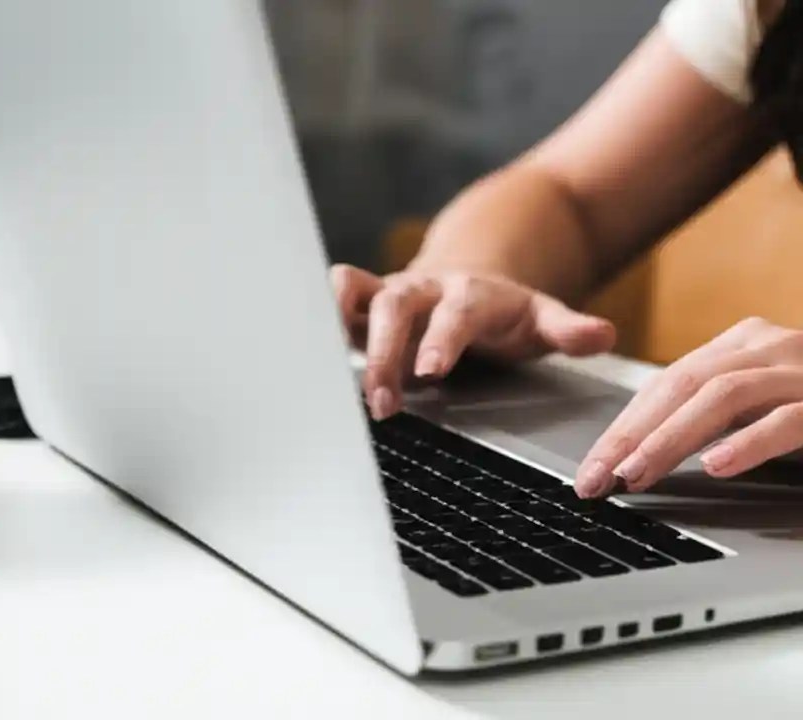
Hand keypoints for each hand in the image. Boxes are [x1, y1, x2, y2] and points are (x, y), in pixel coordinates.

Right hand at [330, 264, 616, 418]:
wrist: (469, 279)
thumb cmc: (504, 314)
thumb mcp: (540, 321)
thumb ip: (566, 329)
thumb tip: (600, 334)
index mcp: (471, 294)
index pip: (457, 312)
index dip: (441, 338)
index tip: (430, 371)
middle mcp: (425, 288)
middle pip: (397, 306)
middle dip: (385, 353)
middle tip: (382, 404)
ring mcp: (390, 292)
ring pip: (358, 298)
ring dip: (344, 334)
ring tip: (333, 382)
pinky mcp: (362, 303)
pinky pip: (335, 295)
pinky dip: (318, 310)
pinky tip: (304, 348)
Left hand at [575, 317, 802, 497]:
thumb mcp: (760, 405)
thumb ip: (711, 419)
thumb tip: (638, 458)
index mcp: (742, 345)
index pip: (666, 384)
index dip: (625, 427)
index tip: (593, 467)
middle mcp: (768, 347)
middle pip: (682, 385)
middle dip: (631, 434)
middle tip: (598, 477)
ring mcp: (801, 370)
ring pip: (722, 396)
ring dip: (670, 438)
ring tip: (636, 473)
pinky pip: (786, 419)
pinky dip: (747, 442)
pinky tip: (715, 465)